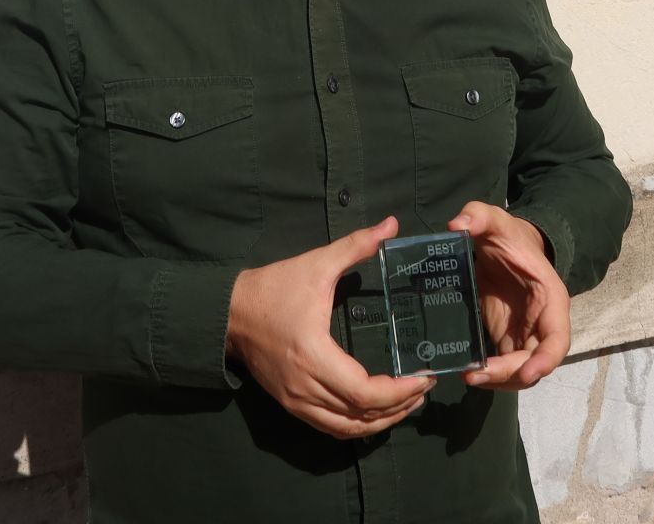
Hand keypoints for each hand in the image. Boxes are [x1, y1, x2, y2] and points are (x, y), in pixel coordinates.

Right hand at [226, 216, 434, 437]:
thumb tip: (391, 225)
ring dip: (381, 421)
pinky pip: (330, 428)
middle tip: (424, 390)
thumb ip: (355, 245)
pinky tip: (375, 415)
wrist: (229, 312)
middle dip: (398, 407)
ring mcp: (296, 400)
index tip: (423, 378)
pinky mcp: (291, 404)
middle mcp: (305, 386)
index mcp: (313, 355)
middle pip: (361, 415)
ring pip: (347, 428)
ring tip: (407, 405)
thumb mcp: (316, 264)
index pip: (364, 392)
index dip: (398, 392)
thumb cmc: (274, 288)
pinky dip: (357, 426)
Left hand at [449, 202, 569, 390]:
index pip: (558, 339)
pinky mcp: (506, 337)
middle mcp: (541, 323)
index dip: (546, 359)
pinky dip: (490, 374)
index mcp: (549, 299)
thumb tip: (457, 225)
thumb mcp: (493, 219)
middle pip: (535, 362)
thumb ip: (477, 215)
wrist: (504, 243)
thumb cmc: (507, 235)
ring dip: (498, 380)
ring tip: (468, 377)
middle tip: (475, 376)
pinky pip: (504, 365)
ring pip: (519, 371)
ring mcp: (524, 333)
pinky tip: (466, 373)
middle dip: (510, 375)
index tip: (528, 374)